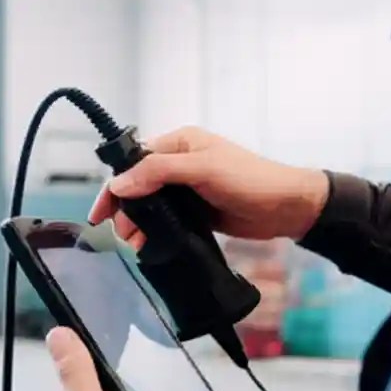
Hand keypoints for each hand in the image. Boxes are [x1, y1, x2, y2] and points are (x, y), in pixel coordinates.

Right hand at [88, 127, 329, 248]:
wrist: (288, 207)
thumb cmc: (251, 179)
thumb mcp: (203, 169)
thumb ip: (159, 173)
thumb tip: (119, 183)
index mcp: (179, 144)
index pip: (135, 162)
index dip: (116, 185)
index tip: (101, 212)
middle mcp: (180, 164)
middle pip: (139, 186)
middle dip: (126, 211)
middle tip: (124, 235)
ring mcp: (188, 189)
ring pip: (152, 207)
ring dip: (140, 225)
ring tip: (137, 244)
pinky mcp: (197, 212)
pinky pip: (168, 222)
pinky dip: (157, 233)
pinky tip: (151, 246)